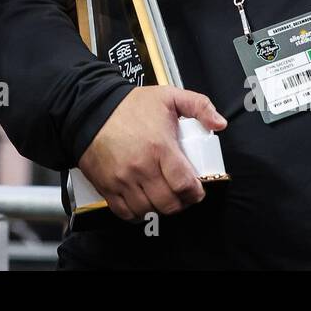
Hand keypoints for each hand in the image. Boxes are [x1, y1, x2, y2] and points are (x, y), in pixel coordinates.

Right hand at [78, 86, 225, 219]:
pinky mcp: (107, 187)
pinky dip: (137, 214)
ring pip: (149, 211)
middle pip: (169, 203)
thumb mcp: (168, 96)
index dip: (195, 192)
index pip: (185, 185)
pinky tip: (143, 204)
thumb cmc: (130, 105)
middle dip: (180, 203)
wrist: (90, 109)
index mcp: (160, 147)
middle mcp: (142, 167)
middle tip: (181, 195)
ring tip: (162, 198)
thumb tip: (220, 124)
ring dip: (159, 209)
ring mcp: (122, 180)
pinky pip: (126, 213)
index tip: (196, 189)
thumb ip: (199, 106)